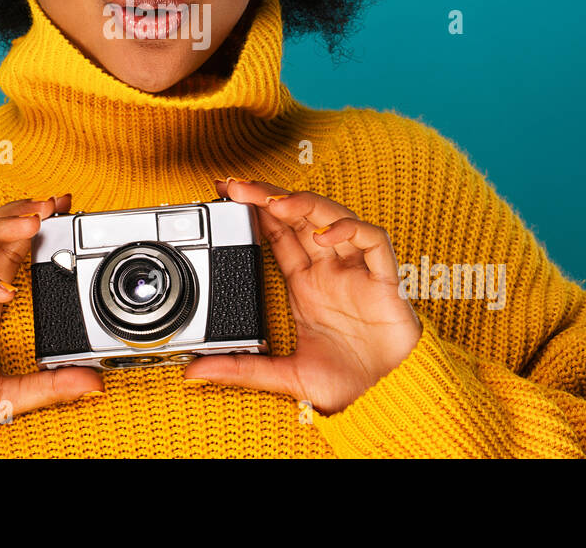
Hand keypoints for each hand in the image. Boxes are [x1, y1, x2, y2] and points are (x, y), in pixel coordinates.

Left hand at [183, 178, 421, 414]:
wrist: (390, 400)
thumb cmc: (346, 383)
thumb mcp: (284, 376)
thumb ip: (242, 369)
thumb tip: (195, 373)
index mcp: (305, 285)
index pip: (277, 235)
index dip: (255, 211)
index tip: (225, 194)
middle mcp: (329, 271)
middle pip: (299, 217)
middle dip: (269, 196)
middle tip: (236, 186)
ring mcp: (356, 272)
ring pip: (332, 218)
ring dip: (304, 205)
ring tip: (275, 203)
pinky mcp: (384, 280)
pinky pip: (372, 241)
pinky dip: (350, 230)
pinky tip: (325, 235)